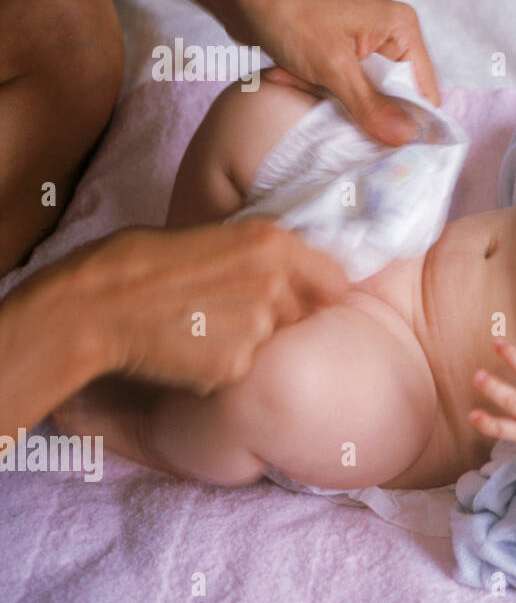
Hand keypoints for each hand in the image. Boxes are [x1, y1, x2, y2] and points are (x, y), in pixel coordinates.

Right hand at [68, 220, 346, 393]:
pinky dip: (222, 365)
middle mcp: (275, 283)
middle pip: (306, 314)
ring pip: (273, 342)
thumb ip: (255, 253)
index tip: (307, 298)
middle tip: (232, 314)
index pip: (336, 279)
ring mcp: (258, 327)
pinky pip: (242, 368)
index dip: (321, 292)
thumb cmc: (136, 262)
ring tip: (201, 328)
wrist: (92, 307)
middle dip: (281, 317)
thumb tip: (284, 265)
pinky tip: (188, 350)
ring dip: (250, 341)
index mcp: (271, 243)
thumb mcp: (209, 234)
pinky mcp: (235, 365)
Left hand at [216, 0, 439, 145]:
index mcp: (402, 29)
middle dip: (365, 109)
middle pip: (397, 96)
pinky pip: (346, 89)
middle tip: (333, 105)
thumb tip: (406, 139)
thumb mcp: (333, 67)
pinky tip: (294, 76)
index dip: (409, 120)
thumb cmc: (290, 16)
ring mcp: (367, 46)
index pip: (424, 89)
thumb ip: (371, 106)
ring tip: (306, 81)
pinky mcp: (344, 55)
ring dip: (337, 100)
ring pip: (368, 97)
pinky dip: (322, 91)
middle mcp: (391, 37)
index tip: (383, 144)